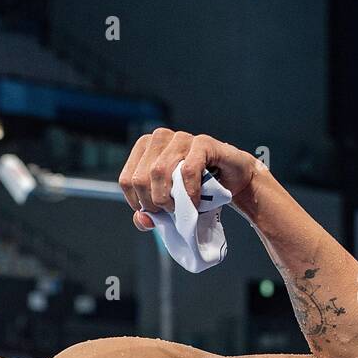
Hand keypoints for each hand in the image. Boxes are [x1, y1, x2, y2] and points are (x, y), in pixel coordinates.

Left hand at [118, 128, 258, 229]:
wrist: (230, 180)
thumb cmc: (194, 189)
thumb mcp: (167, 204)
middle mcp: (160, 138)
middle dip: (153, 203)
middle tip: (169, 212)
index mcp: (145, 148)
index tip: (153, 212)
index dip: (137, 202)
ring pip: (159, 171)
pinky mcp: (203, 143)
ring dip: (169, 198)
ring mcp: (181, 138)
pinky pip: (187, 170)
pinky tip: (194, 203)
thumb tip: (143, 220)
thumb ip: (149, 214)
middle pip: (141, 178)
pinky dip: (189, 192)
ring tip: (181, 208)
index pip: (127, 180)